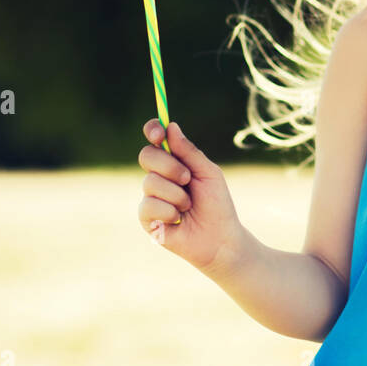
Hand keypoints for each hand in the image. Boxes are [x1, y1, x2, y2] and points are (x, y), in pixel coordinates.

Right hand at [136, 119, 245, 275]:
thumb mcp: (208, 173)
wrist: (220, 238)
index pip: (155, 140)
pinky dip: (169, 211)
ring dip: (176, 194)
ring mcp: (151, 197)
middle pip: (147, 156)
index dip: (152, 131)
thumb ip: (189, 152)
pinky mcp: (146, 218)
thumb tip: (171, 126)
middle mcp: (159, 177)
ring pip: (149, 182)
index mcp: (174, 162)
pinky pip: (148, 205)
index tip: (158, 133)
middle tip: (188, 179)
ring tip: (188, 206)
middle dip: (169, 166)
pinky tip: (178, 220)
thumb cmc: (217, 205)